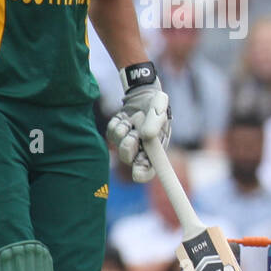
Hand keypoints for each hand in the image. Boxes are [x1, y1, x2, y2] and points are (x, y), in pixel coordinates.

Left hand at [106, 66, 172, 182]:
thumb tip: (145, 136)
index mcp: (156, 151)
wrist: (143, 96)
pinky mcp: (115, 136)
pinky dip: (117, 124)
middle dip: (129, 147)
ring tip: (133, 119)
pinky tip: (125, 118)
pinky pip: (111, 134)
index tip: (137, 173)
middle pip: (129, 160)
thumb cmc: (156, 105)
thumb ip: (155, 122)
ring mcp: (126, 144)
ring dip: (125, 131)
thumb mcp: (160, 109)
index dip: (143, 174)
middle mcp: (140, 151)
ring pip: (118, 145)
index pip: (149, 170)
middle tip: (134, 134)